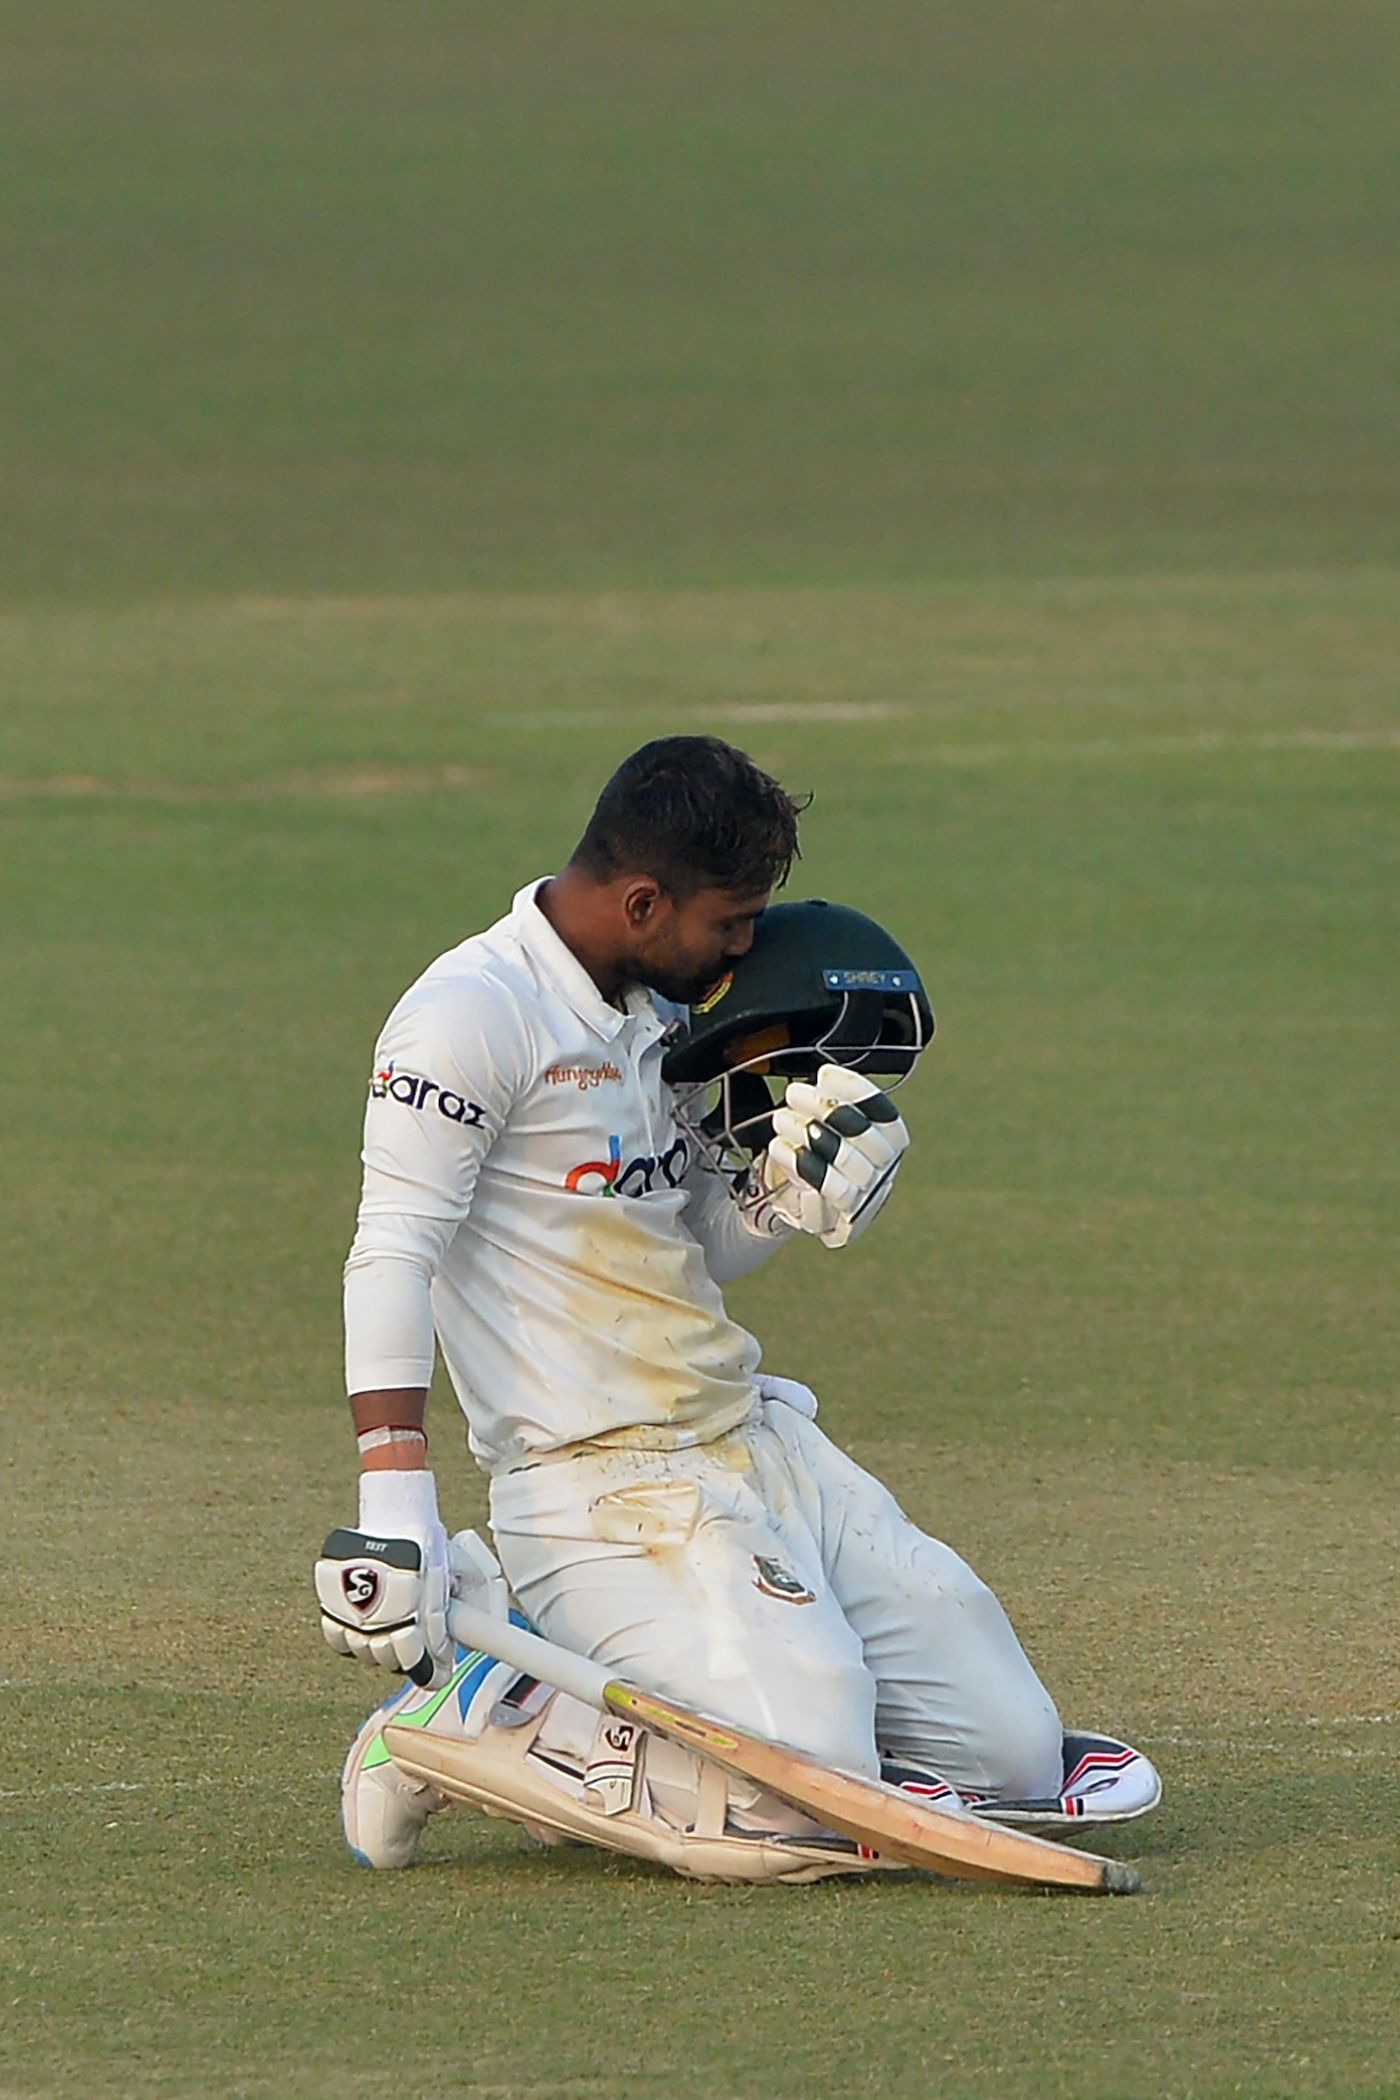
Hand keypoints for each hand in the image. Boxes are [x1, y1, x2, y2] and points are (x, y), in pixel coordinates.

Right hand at [315, 1468, 451, 1685]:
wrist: (394, 1510)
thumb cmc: (423, 1542)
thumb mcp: (444, 1580)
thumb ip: (441, 1620)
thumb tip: (444, 1652)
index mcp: (410, 1615)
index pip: (417, 1663)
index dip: (431, 1674)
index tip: (438, 1675)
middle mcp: (377, 1617)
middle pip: (387, 1660)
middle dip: (405, 1659)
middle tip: (415, 1649)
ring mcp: (350, 1609)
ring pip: (361, 1651)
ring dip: (377, 1648)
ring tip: (390, 1632)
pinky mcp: (331, 1599)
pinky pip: (336, 1635)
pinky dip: (349, 1637)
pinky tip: (365, 1627)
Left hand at [760, 1063, 908, 1248]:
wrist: (799, 1205)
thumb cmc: (818, 1156)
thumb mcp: (828, 1128)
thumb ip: (834, 1104)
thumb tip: (824, 1077)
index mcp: (891, 1144)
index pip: (883, 1113)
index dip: (855, 1090)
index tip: (824, 1073)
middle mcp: (885, 1170)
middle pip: (863, 1134)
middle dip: (826, 1107)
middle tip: (794, 1092)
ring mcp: (866, 1195)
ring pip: (843, 1159)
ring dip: (808, 1132)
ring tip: (781, 1117)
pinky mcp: (840, 1217)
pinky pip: (824, 1186)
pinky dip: (800, 1163)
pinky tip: (779, 1146)